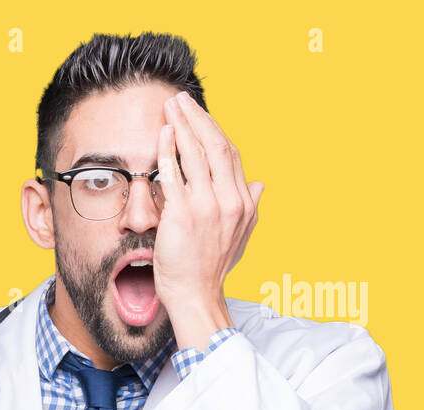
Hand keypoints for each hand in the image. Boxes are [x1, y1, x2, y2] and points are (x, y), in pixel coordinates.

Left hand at [153, 91, 263, 314]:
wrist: (196, 295)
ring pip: (196, 154)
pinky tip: (161, 134)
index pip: (232, 156)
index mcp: (244, 202)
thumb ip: (251, 207)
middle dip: (197, 119)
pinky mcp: (183, 215)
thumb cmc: (212, 268)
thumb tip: (261, 184)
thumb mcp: (240, 235)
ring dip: (181, 126)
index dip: (214, 131)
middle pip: (216, 146)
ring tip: (169, 107)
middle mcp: (230, 201)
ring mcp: (208, 207)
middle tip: (180, 100)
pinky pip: (174, 174)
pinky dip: (168, 151)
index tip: (198, 115)